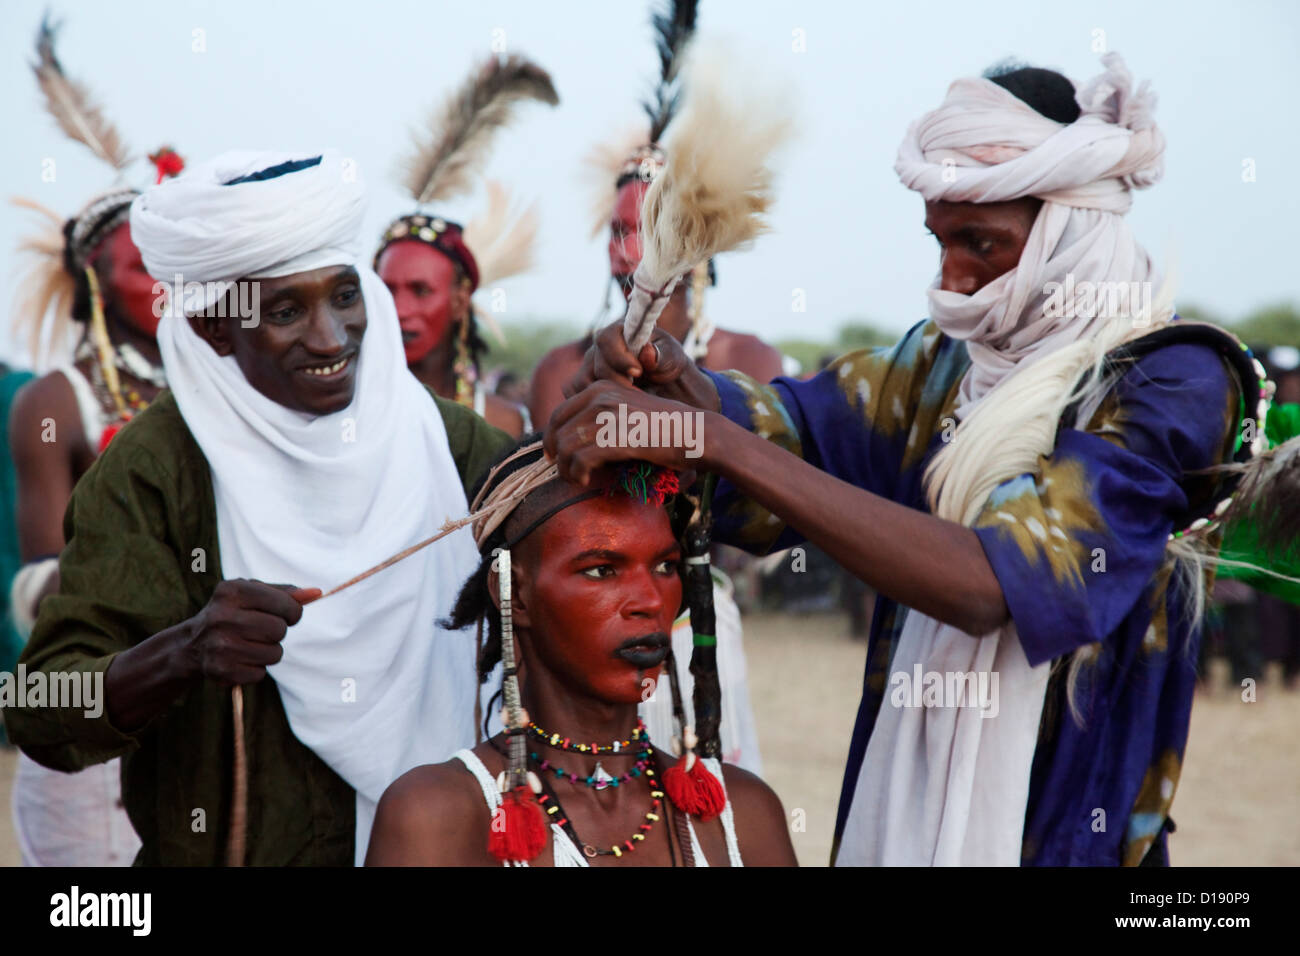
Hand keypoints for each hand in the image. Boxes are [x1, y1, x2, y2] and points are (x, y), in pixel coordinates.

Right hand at [180, 580, 319, 685]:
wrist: (193, 643)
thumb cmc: (233, 612)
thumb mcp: (253, 594)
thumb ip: (286, 593)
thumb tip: (316, 593)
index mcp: (232, 590)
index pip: (287, 605)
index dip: (292, 612)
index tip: (283, 614)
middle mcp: (222, 616)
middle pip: (280, 630)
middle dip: (278, 632)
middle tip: (260, 630)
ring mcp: (219, 645)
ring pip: (274, 654)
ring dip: (269, 652)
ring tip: (249, 644)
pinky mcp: (220, 669)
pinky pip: (260, 673)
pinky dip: (256, 669)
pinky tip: (240, 658)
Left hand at [544, 379, 718, 485]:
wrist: (696, 434)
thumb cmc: (664, 430)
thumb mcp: (628, 411)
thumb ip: (601, 417)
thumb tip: (570, 440)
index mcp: (601, 387)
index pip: (559, 413)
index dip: (552, 438)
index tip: (555, 456)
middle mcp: (601, 396)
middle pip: (557, 429)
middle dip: (556, 455)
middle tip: (564, 473)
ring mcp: (609, 415)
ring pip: (566, 446)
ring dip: (566, 469)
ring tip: (577, 479)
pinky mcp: (617, 437)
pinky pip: (580, 459)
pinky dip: (578, 473)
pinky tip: (586, 480)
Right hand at [563, 323, 719, 412]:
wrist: (661, 379)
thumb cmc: (667, 362)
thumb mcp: (671, 357)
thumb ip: (661, 355)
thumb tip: (647, 353)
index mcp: (619, 330)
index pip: (606, 339)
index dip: (619, 358)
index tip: (639, 373)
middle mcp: (600, 346)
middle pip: (597, 365)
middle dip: (618, 383)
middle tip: (638, 393)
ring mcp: (589, 363)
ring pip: (583, 381)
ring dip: (605, 395)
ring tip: (627, 401)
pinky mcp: (584, 381)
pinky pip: (575, 393)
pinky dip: (590, 402)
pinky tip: (611, 408)